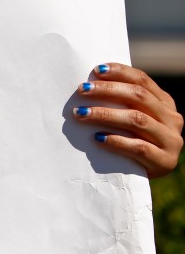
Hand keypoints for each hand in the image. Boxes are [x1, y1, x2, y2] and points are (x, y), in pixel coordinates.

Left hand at [72, 63, 182, 177]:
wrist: (142, 183)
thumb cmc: (130, 148)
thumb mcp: (131, 124)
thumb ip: (122, 106)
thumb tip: (89, 85)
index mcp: (165, 104)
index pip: (143, 81)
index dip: (120, 73)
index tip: (96, 70)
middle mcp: (172, 119)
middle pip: (139, 97)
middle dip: (108, 91)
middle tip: (82, 90)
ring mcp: (172, 140)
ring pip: (137, 120)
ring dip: (106, 114)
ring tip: (81, 113)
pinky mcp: (164, 162)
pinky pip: (138, 148)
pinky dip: (116, 141)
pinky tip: (97, 138)